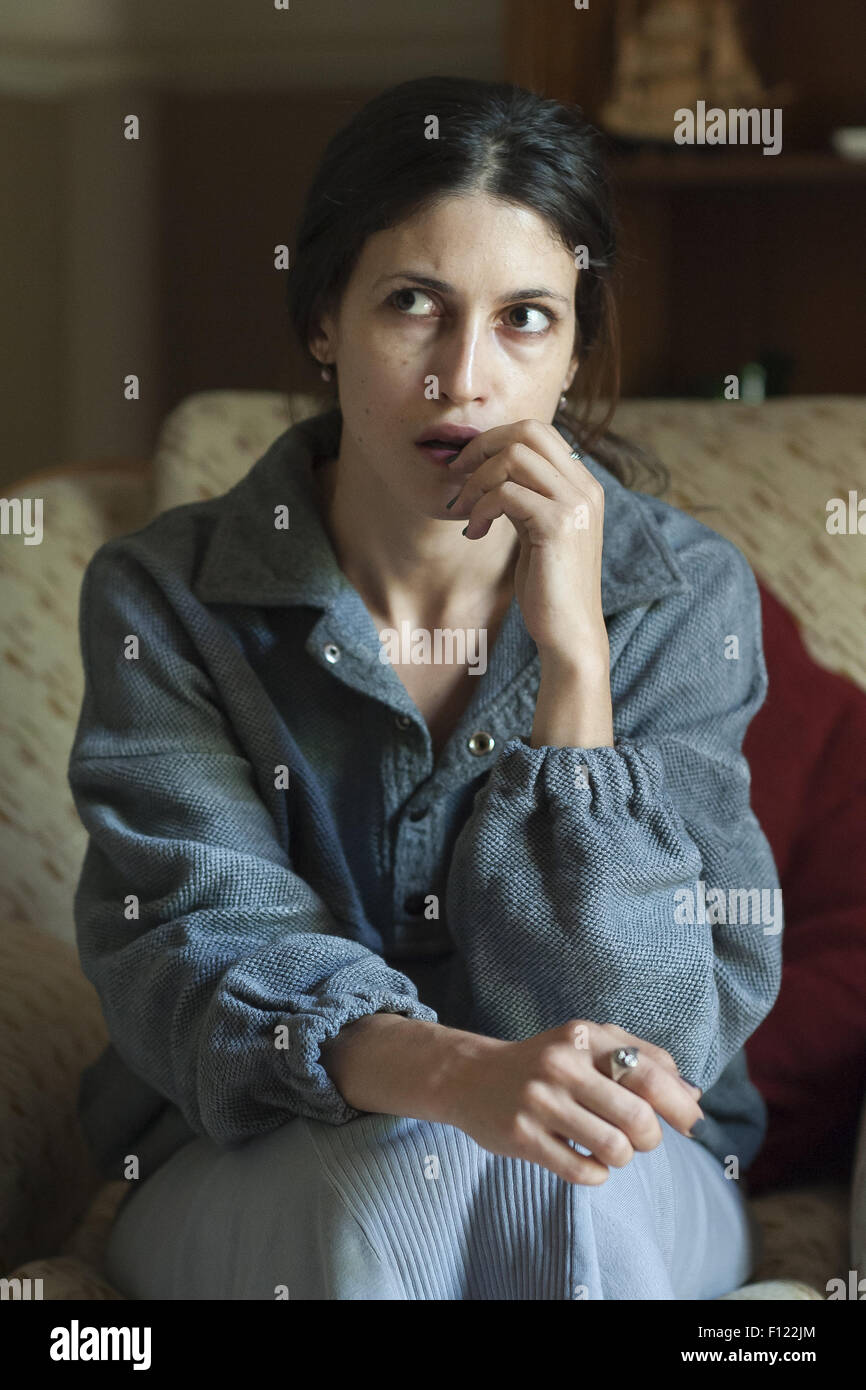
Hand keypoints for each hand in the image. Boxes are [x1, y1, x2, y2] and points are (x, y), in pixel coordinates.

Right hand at [440, 1019, 704, 1186]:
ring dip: (623, 1157)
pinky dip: (597, 1173)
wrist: (472, 1076)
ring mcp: (539, 1101)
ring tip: (610, 1148)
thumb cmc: (545, 1063)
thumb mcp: (589, 1044)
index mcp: (584, 1036)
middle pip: (638, 1117)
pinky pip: (583, 1171)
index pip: (651, 1073)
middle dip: (651, 1138)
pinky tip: (587, 1159)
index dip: (681, 1106)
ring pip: (614, 1149)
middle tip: (642, 1139)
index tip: (692, 1124)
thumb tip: (694, 1096)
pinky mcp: (522, 1136)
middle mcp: (562, 1064)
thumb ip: (643, 1060)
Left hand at [446, 419, 606, 660]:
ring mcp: (575, 504)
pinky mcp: (558, 525)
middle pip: (528, 431)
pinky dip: (481, 508)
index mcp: (584, 485)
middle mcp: (585, 488)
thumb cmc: (548, 587)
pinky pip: (506, 493)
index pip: (539, 432)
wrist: (569, 632)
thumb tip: (491, 471)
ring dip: (477, 481)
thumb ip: (525, 498)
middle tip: (458, 476)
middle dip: (483, 447)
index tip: (468, 466)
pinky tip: (474, 533)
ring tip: (465, 513)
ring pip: (514, 457)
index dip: (496, 439)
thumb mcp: (537, 531)